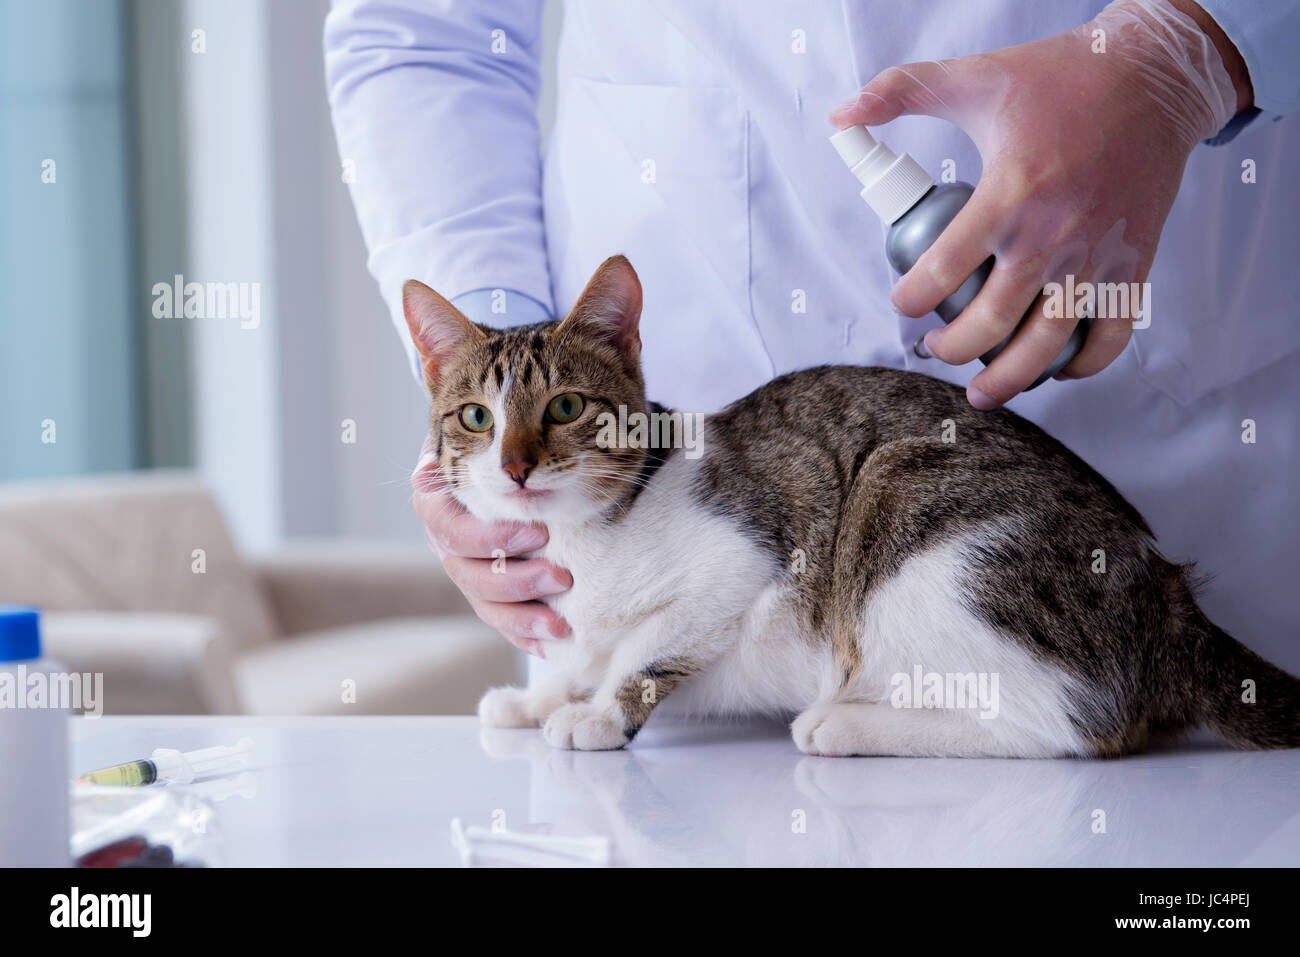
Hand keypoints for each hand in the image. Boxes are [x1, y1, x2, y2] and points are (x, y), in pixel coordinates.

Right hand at [412, 434, 570, 655]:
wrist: (497, 460)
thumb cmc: (489, 440)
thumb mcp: (475, 428)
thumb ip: (456, 424)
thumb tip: (426, 426)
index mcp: (435, 504)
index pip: (451, 529)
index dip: (492, 538)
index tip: (539, 535)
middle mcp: (444, 543)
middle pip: (469, 575)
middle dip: (517, 581)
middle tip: (562, 578)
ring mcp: (464, 571)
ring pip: (484, 605)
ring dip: (523, 617)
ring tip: (562, 623)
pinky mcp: (486, 593)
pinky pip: (501, 622)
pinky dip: (524, 636)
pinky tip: (552, 644)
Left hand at [830, 0, 1243, 408]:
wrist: (1154, 76)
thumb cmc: (1063, 78)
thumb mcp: (975, 77)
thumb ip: (900, 92)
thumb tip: (841, 114)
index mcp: (1007, 194)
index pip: (942, 270)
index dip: (911, 299)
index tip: (903, 302)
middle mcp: (1051, 234)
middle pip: (990, 324)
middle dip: (951, 350)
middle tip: (936, 348)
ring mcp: (1095, 255)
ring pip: (1047, 344)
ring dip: (1009, 379)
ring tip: (982, 392)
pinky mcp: (1134, 263)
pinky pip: (1112, 334)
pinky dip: (1085, 365)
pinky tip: (1057, 371)